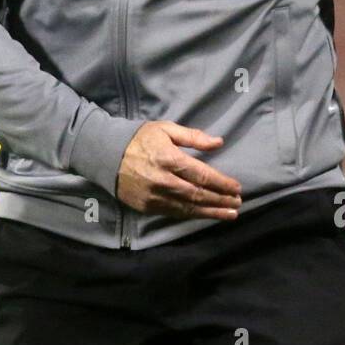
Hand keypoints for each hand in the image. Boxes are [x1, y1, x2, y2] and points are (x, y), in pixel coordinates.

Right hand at [116, 122, 242, 219]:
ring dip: (211, 212)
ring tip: (229, 214)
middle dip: (221, 200)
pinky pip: (175, 213)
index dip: (222, 183)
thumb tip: (218, 143)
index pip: (202, 176)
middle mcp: (163, 180)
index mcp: (169, 159)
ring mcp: (154, 196)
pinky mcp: (147, 207)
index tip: (237, 188)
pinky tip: (206, 215)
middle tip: (238, 203)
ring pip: (189, 208)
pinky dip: (193, 215)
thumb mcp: (166, 129)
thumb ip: (193, 137)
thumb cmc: (140, 139)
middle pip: (199, 194)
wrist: (106, 155)